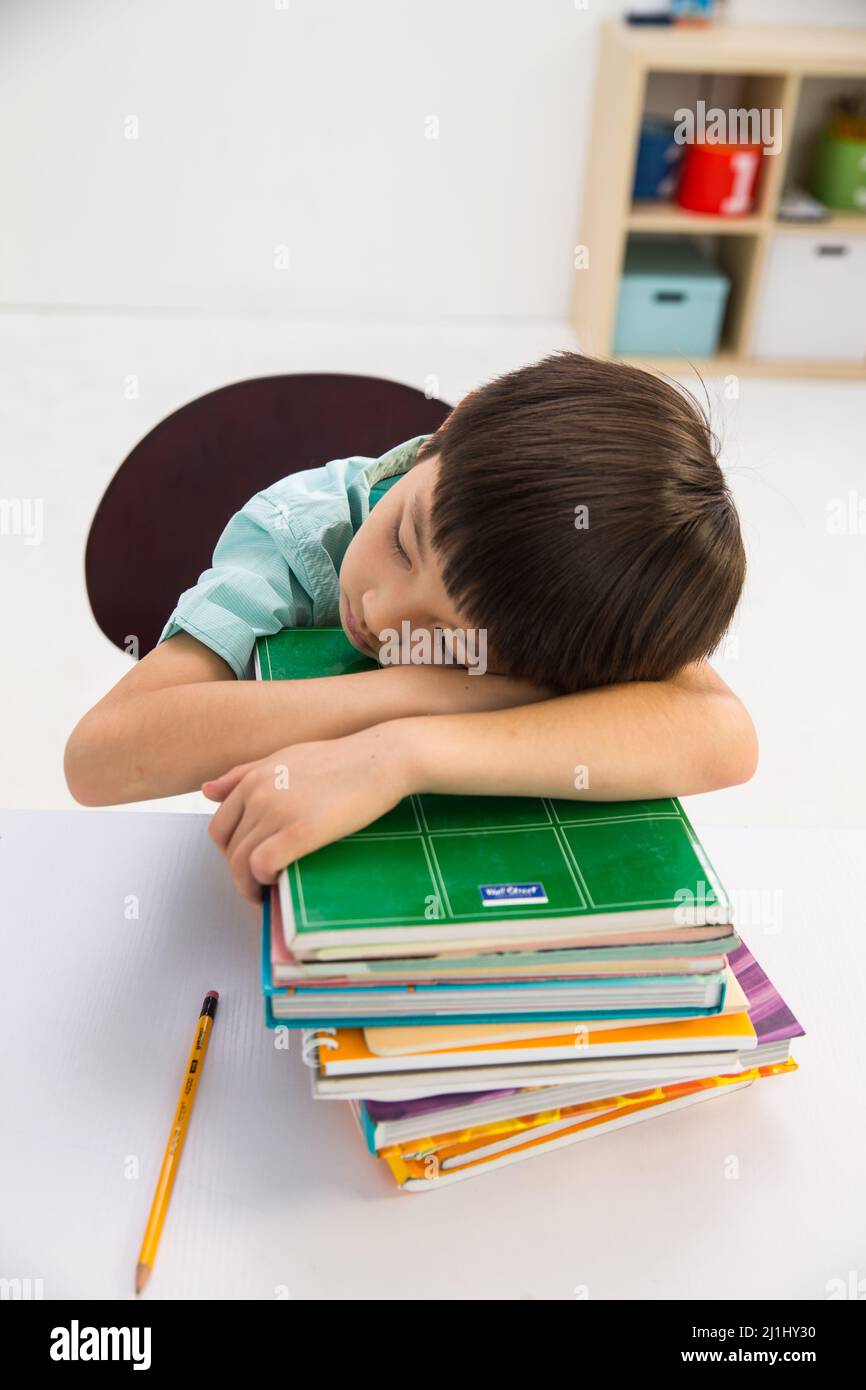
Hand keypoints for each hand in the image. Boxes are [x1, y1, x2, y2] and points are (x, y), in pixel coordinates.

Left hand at [202, 724, 413, 902]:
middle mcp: (258, 793)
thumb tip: (206, 791)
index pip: (220, 827)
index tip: (248, 865)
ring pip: (241, 861)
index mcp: (253, 777)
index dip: (231, 853)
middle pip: (228, 848)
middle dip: (239, 872)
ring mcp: (277, 811)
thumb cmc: (340, 760)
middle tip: (260, 885)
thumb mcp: (285, 758)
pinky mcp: (300, 830)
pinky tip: (279, 882)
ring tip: (267, 893)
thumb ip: (244, 774)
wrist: (381, 759)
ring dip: (249, 884)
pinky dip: (264, 880)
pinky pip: (262, 865)